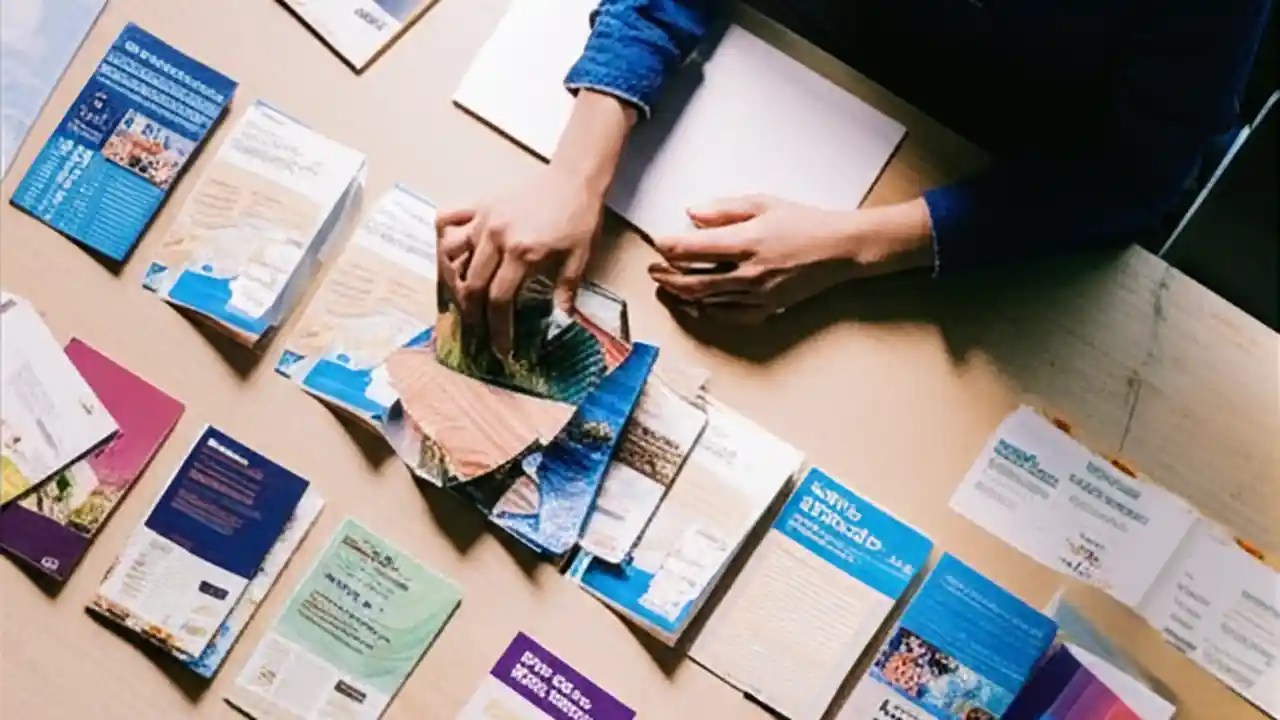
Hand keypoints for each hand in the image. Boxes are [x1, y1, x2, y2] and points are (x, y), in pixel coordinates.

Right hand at [437, 165, 601, 354]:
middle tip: (477, 332)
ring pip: (451, 254)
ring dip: (452, 280)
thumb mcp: (579, 256)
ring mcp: (484, 219)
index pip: (499, 300)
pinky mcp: (480, 205)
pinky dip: (444, 237)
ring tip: (461, 298)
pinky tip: (449, 253)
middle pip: (471, 284)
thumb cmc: (579, 216)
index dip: (497, 328)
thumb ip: (566, 289)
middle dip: (471, 315)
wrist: (574, 177)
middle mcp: (496, 237)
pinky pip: (448, 219)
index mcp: (522, 252)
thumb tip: (563, 320)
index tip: (501, 348)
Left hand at [648, 195, 933, 323]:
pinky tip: (699, 304)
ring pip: (707, 301)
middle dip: (666, 276)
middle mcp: (747, 272)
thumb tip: (691, 214)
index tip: (657, 242)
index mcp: (745, 242)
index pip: (691, 248)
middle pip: (692, 281)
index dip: (667, 246)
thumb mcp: (763, 203)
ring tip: (668, 286)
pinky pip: (729, 316)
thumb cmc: (804, 222)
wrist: (840, 249)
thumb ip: (724, 210)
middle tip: (653, 270)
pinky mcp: (767, 308)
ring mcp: (757, 295)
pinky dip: (709, 311)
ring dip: (682, 294)